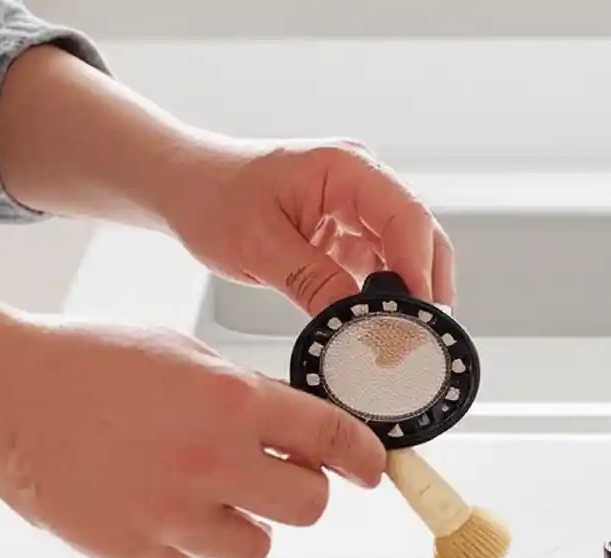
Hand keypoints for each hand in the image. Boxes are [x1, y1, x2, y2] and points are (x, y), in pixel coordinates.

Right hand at [0, 316, 385, 557]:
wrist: (3, 390)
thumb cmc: (87, 361)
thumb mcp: (184, 352)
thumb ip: (245, 391)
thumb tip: (297, 426)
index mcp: (231, 401)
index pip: (332, 438)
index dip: (363, 456)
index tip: (370, 467)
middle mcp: (210, 461)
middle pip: (307, 505)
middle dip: (301, 490)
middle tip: (278, 476)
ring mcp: (170, 513)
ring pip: (254, 547)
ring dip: (242, 523)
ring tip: (204, 494)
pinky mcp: (132, 551)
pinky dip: (178, 544)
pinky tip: (150, 507)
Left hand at [165, 137, 454, 313]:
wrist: (183, 185)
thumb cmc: (211, 197)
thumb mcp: (257, 245)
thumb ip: (311, 281)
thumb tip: (356, 319)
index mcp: (346, 168)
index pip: (406, 216)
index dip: (420, 267)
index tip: (420, 313)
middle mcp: (362, 182)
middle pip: (419, 235)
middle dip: (426, 284)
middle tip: (422, 335)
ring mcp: (357, 208)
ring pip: (406, 253)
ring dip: (407, 293)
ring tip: (402, 336)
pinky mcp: (347, 232)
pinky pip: (380, 265)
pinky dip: (383, 296)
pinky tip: (376, 324)